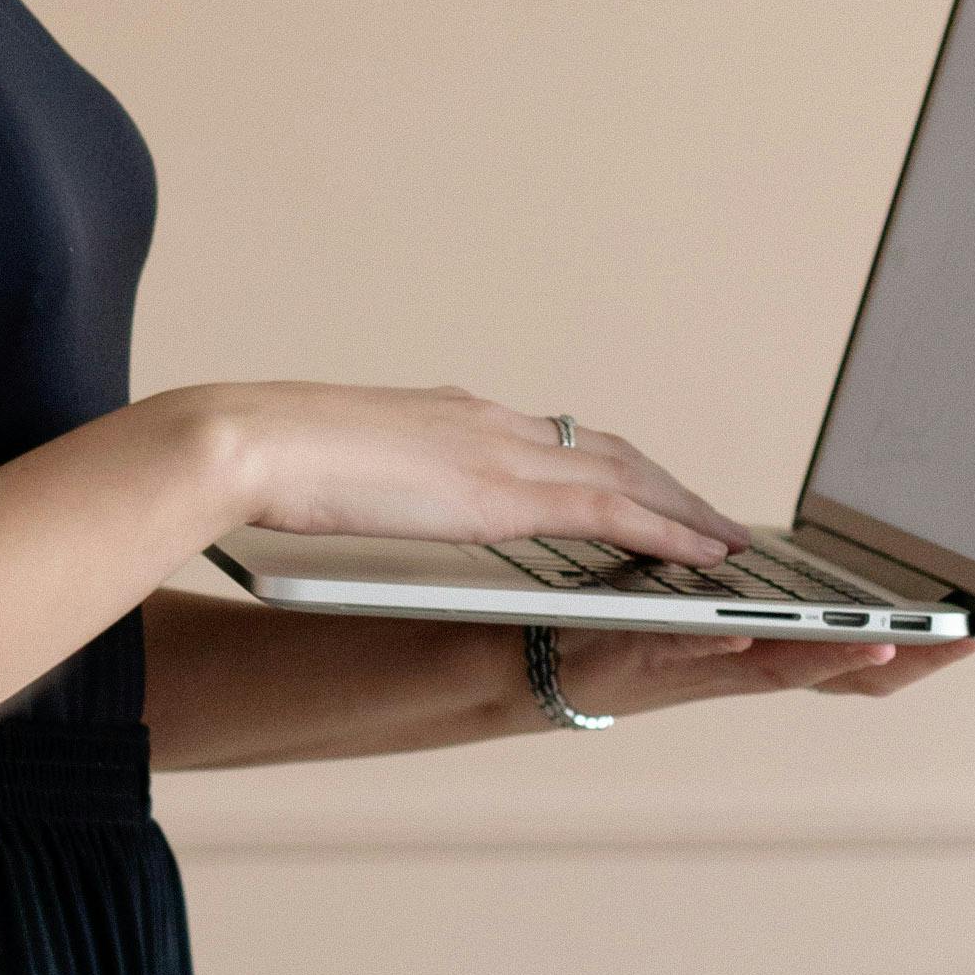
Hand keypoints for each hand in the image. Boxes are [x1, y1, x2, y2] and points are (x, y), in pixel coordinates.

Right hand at [183, 385, 737, 567]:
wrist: (247, 440)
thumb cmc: (262, 458)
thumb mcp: (332, 466)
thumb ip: (370, 476)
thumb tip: (368, 493)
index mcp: (447, 417)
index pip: (548, 439)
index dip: (603, 465)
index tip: (636, 486)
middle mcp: (488, 423)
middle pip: (603, 451)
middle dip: (661, 484)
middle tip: (707, 515)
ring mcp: (502, 453)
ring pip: (627, 477)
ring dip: (684, 508)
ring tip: (726, 541)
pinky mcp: (507, 493)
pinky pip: (615, 513)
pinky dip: (669, 532)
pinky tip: (705, 557)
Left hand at [543, 629, 974, 720]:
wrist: (522, 663)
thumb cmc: (609, 628)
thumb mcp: (692, 604)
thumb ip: (736, 587)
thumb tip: (777, 554)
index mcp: (760, 649)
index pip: (857, 653)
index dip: (922, 645)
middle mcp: (740, 668)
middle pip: (844, 673)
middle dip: (914, 656)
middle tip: (974, 636)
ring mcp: (695, 671)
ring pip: (780, 669)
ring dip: (833, 653)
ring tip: (886, 635)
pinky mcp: (639, 662)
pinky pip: (686, 653)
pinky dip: (720, 642)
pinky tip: (750, 629)